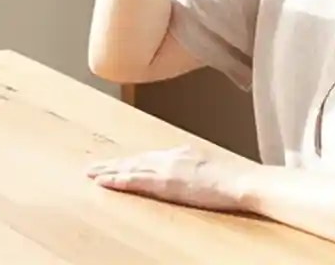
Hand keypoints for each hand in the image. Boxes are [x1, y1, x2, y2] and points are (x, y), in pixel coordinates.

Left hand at [86, 145, 259, 211]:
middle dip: (114, 163)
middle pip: (136, 160)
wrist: (242, 181)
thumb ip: (198, 168)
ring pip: (130, 168)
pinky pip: (135, 181)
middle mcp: (171, 156)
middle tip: (93, 167)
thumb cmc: (236, 178)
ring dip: (109, 171)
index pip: (150, 157)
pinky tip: (104, 182)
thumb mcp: (212, 167)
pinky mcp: (165, 182)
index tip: (117, 163)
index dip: (131, 161)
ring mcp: (167, 168)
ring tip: (91, 174)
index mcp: (183, 152)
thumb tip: (193, 172)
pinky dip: (117, 181)